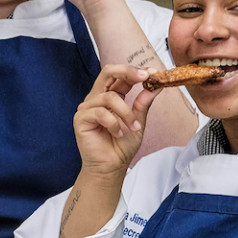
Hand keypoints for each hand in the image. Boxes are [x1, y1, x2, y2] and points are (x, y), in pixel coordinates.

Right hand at [72, 63, 157, 178]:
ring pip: (110, 97)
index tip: (153, 73)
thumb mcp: (138, 121)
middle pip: (108, 72)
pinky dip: (114, 123)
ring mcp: (87, 108)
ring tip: (134, 127)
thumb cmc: (122, 146)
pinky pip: (100, 113)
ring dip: (126, 113)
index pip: (120, 75)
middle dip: (128, 72)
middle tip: (145, 77)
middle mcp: (97, 98)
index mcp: (110, 96)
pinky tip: (118, 133)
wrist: (111, 167)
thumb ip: (143, 103)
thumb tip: (156, 86)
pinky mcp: (81, 119)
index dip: (136, 71)